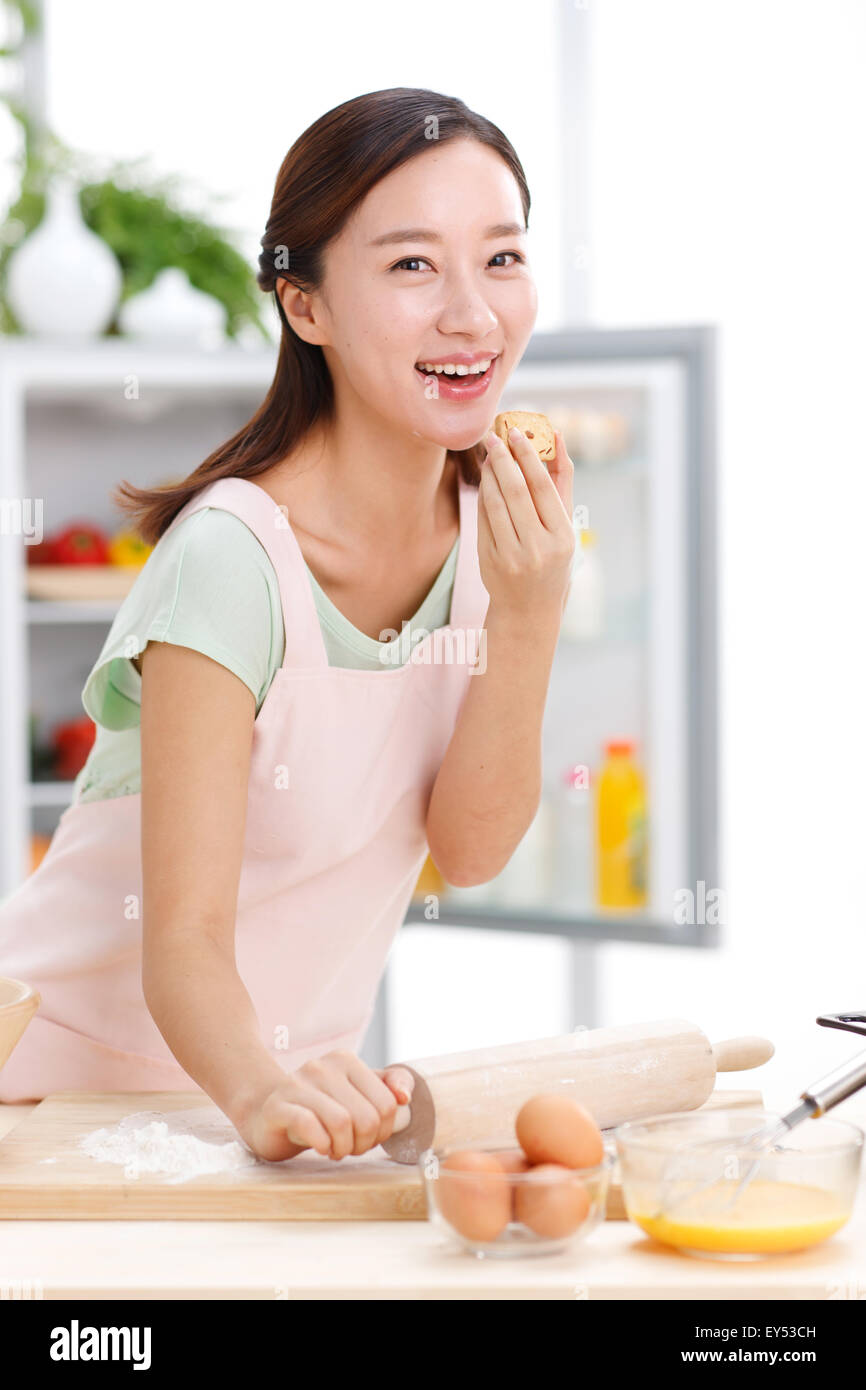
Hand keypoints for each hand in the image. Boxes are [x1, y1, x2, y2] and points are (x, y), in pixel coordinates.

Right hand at [237, 1050, 414, 1161]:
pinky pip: (311, 1126)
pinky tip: (320, 1147)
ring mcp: (299, 1084)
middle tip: (350, 1147)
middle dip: (364, 1143)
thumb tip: (405, 1097)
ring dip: (343, 1148)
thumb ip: (387, 1087)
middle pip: (367, 1118)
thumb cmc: (317, 1107)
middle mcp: (323, 1067)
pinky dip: (322, 1144)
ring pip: (343, 1123)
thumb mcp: (355, 1093)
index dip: (383, 1131)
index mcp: (346, 1061)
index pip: (387, 1104)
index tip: (367, 1137)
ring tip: (335, 1148)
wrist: (263, 1111)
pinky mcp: (279, 1106)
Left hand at [477, 426, 574, 620]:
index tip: (517, 433)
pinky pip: (484, 519)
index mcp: (562, 537)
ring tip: (489, 455)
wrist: (529, 608)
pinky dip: (483, 495)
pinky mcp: (489, 560)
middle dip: (503, 458)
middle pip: (516, 491)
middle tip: (495, 436)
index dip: (528, 456)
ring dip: (489, 474)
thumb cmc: (553, 560)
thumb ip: (562, 484)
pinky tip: (486, 480)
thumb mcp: (565, 527)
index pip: (543, 487)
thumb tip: (557, 437)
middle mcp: (537, 547)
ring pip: (495, 503)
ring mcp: (511, 555)